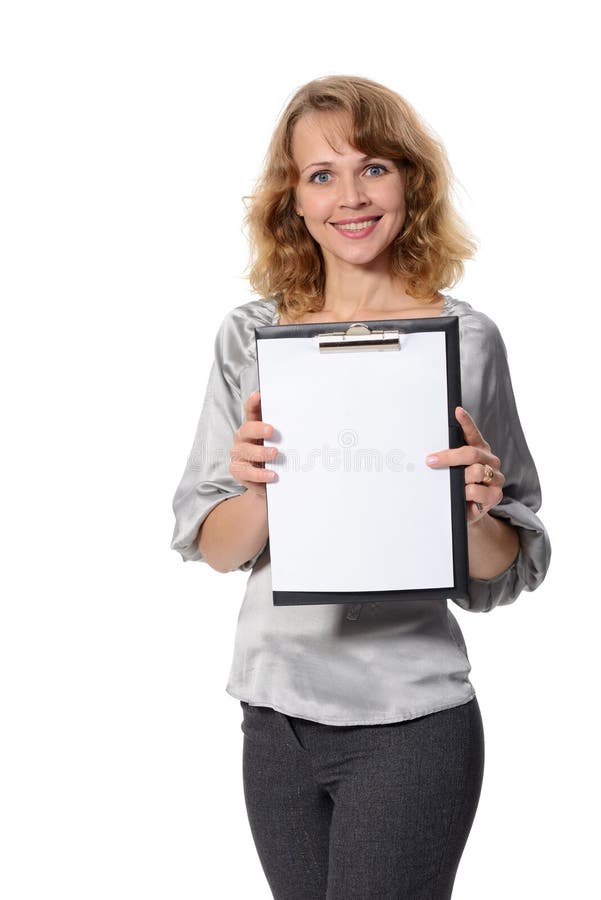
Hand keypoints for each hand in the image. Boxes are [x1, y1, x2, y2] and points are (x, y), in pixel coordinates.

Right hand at [229, 390, 277, 497]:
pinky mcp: (239, 471)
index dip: (252, 403)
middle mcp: (243, 438)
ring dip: (261, 452)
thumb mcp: (282, 443)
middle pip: (246, 429)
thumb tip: (307, 422)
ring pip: (245, 450)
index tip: (258, 395)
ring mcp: (239, 455)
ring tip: (275, 453)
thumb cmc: (276, 458)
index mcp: (253, 427)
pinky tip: (272, 474)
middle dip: (258, 429)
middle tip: (272, 430)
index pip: (250, 411)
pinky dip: (259, 474)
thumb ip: (287, 433)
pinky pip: (246, 472)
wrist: (268, 484)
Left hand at [425, 406, 504, 525]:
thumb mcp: (452, 471)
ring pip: (475, 472)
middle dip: (448, 457)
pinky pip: (477, 491)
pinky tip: (463, 497)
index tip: (457, 411)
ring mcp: (495, 478)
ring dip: (460, 479)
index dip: (466, 422)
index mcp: (480, 450)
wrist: (467, 512)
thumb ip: (448, 459)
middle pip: (471, 453)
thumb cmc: (459, 487)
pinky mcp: (495, 495)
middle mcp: (490, 461)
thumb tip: (429, 455)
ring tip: (453, 486)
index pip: (472, 433)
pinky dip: (466, 494)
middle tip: (430, 460)